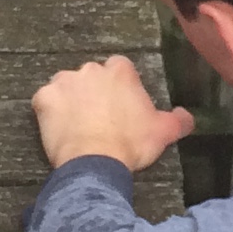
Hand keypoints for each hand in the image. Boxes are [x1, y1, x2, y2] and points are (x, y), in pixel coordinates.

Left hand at [32, 56, 195, 171]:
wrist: (96, 162)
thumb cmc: (132, 144)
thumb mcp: (164, 132)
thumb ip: (179, 120)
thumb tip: (188, 116)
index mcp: (120, 71)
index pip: (120, 69)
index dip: (120, 88)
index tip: (120, 107)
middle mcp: (91, 69)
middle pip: (92, 76)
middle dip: (94, 92)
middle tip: (99, 118)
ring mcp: (64, 82)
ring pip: (66, 86)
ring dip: (70, 100)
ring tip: (77, 125)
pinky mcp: (44, 98)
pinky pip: (45, 101)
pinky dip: (49, 112)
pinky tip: (57, 129)